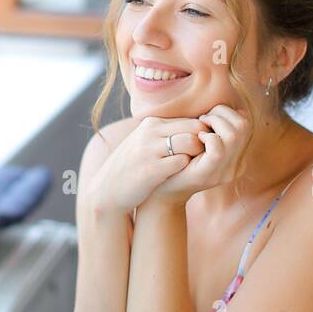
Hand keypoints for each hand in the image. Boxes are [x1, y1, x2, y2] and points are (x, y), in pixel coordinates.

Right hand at [87, 116, 206, 217]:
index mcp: (151, 123)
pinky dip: (187, 169)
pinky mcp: (151, 169)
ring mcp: (149, 149)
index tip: (202, 151)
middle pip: (194, 128)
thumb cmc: (132, 167)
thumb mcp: (145, 142)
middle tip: (202, 160)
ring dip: (197, 155)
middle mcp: (150, 132)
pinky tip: (182, 176)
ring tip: (193, 167)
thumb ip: (165, 134)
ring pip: (190, 142)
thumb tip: (194, 128)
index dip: (202, 136)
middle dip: (204, 143)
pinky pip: (181, 161)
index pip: (190, 121)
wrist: (107, 190)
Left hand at [147, 105, 250, 205]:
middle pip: (244, 125)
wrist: (162, 191)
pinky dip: (207, 136)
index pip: (246, 124)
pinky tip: (196, 138)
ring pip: (233, 134)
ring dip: (214, 122)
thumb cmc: (179, 161)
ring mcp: (224, 172)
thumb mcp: (201, 143)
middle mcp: (236, 166)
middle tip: (203, 119)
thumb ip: (215, 128)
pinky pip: (218, 148)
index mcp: (237, 157)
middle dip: (222, 113)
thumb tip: (226, 107)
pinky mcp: (209, 174)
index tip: (208, 117)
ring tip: (198, 127)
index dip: (227, 113)